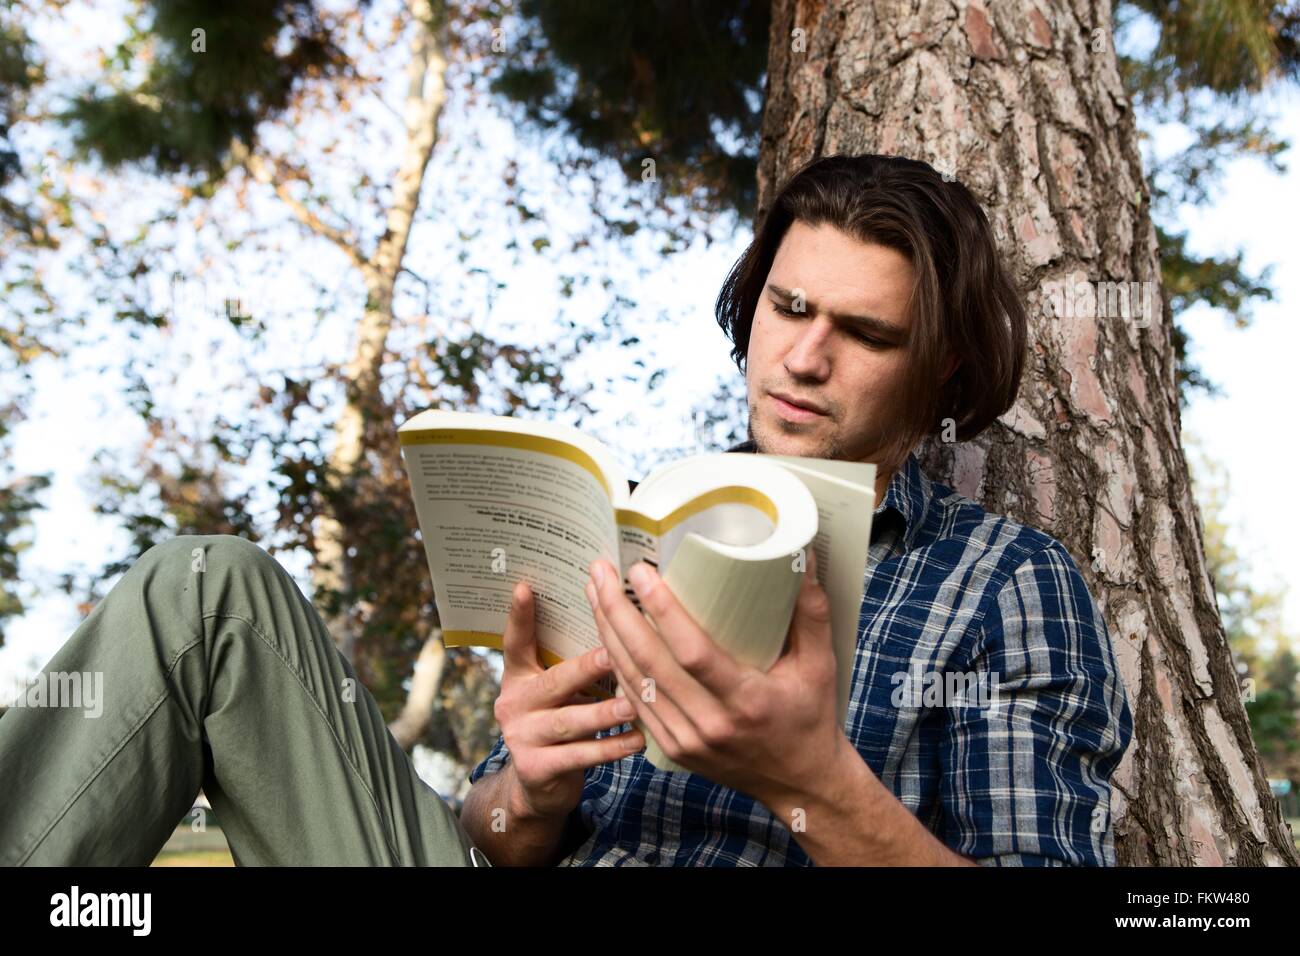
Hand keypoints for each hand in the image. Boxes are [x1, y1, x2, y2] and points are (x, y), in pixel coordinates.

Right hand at [494, 579, 645, 820]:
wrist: (537, 785)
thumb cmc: (560, 721)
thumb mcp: (558, 691)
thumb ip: (573, 663)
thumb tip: (616, 617)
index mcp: (518, 677)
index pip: (515, 642)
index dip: (518, 616)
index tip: (525, 587)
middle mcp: (513, 704)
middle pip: (553, 682)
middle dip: (587, 668)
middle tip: (615, 654)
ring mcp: (521, 737)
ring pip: (569, 721)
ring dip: (604, 713)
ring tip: (633, 705)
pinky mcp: (535, 769)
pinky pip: (578, 756)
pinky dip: (610, 749)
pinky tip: (636, 741)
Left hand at [584, 548, 845, 809]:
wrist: (799, 784)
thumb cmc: (811, 718)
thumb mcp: (820, 665)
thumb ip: (811, 611)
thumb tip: (804, 556)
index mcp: (747, 701)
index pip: (693, 652)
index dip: (663, 610)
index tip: (641, 571)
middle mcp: (710, 724)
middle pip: (649, 663)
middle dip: (617, 612)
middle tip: (600, 571)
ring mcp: (686, 740)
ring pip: (633, 681)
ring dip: (607, 633)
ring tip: (595, 591)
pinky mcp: (673, 749)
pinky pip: (635, 702)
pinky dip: (616, 665)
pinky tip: (605, 633)